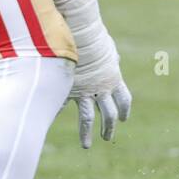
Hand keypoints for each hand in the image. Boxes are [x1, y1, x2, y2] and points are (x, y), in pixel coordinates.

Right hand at [54, 0, 131, 146]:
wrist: (78, 32)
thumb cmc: (93, 36)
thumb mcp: (107, 49)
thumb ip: (110, 57)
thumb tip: (114, 59)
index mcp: (114, 79)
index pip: (124, 99)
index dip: (124, 110)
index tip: (123, 119)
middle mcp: (101, 88)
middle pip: (109, 114)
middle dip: (109, 127)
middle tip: (107, 138)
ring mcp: (84, 91)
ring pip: (88, 118)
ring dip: (87, 133)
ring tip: (87, 146)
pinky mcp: (68, 89)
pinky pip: (62, 105)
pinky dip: (58, 114)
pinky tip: (53, 125)